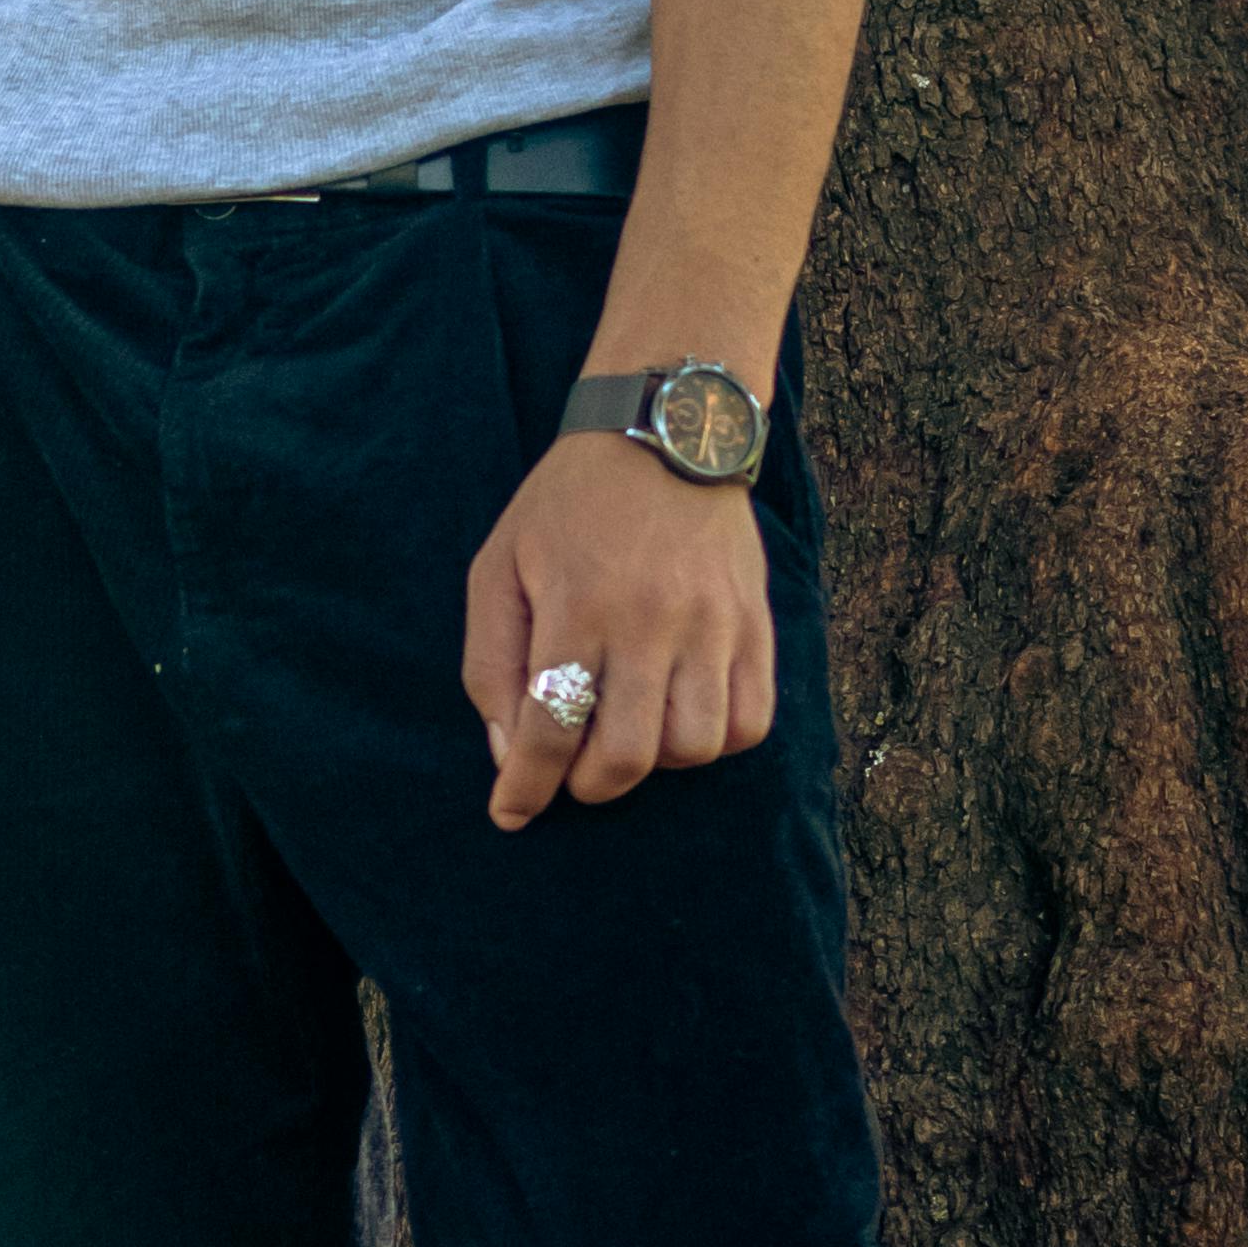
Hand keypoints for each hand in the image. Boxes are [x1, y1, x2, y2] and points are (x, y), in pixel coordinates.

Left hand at [464, 434, 776, 829]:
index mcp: (577, 605)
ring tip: (630, 726)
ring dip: (654, 761)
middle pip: (627, 756)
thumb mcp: (498, 568)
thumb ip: (492, 663)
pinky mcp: (755, 624)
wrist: (665, 433)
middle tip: (572, 767)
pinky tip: (680, 714)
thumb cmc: (566, 508)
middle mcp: (650, 619)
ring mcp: (713, 624)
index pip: (551, 728)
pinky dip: (715, 740)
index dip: (525, 788)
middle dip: (589, 784)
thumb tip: (507, 752)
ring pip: (694, 748)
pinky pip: (751, 723)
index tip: (510, 813)